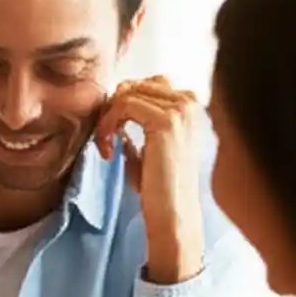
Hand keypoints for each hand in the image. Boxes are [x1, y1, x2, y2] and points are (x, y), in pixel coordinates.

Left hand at [94, 75, 204, 283]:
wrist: (172, 212)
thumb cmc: (158, 185)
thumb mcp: (147, 146)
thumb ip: (136, 122)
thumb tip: (114, 106)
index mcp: (189, 105)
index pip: (144, 84)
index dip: (120, 105)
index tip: (110, 135)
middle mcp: (190, 101)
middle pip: (134, 84)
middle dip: (111, 109)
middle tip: (105, 139)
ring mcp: (181, 109)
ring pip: (127, 93)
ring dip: (107, 118)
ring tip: (106, 146)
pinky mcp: (167, 121)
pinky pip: (124, 104)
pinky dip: (108, 124)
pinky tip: (108, 149)